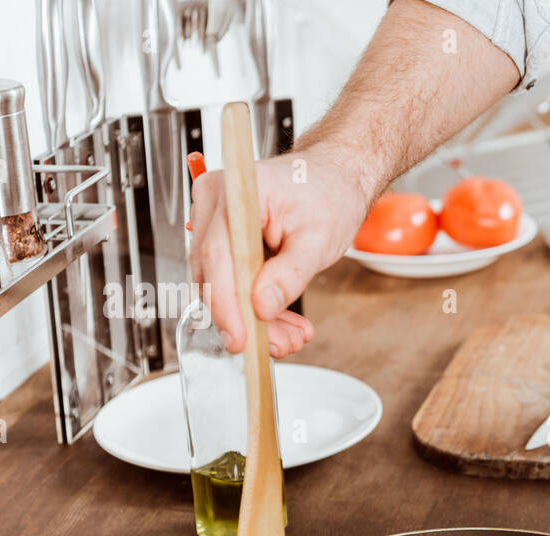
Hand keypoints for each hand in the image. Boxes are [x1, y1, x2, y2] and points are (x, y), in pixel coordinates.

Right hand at [188, 146, 370, 356]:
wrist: (335, 176)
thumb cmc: (329, 193)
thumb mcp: (319, 237)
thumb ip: (290, 273)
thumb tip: (261, 306)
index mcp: (233, 194)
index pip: (217, 259)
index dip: (226, 305)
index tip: (240, 339)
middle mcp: (213, 207)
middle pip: (215, 277)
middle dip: (246, 319)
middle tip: (279, 345)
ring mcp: (216, 224)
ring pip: (223, 286)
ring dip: (256, 318)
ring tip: (291, 337)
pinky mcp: (226, 241)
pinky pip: (233, 281)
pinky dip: (257, 305)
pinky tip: (284, 323)